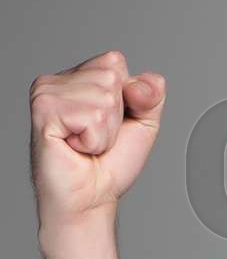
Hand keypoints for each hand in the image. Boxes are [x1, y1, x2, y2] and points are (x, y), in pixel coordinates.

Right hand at [29, 50, 166, 233]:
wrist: (91, 197)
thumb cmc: (110, 162)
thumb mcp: (144, 122)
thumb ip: (152, 94)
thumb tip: (145, 81)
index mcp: (77, 77)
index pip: (115, 61)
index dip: (128, 95)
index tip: (112, 122)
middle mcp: (57, 81)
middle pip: (112, 77)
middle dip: (117, 116)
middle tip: (97, 137)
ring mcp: (46, 94)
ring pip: (104, 98)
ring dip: (105, 130)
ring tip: (86, 144)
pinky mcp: (43, 112)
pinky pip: (93, 116)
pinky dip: (95, 139)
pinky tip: (76, 147)